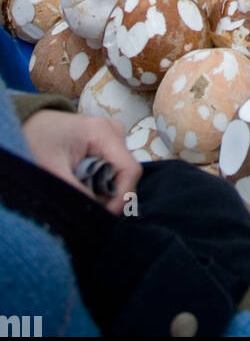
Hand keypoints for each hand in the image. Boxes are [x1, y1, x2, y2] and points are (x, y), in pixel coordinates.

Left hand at [22, 110, 140, 216]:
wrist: (29, 123)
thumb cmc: (37, 139)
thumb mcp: (51, 166)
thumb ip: (73, 189)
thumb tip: (94, 213)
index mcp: (104, 132)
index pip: (129, 170)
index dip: (122, 198)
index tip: (104, 217)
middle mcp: (115, 131)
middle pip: (126, 174)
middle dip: (109, 195)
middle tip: (85, 206)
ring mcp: (113, 137)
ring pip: (120, 174)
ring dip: (103, 189)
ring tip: (79, 191)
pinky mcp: (108, 144)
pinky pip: (112, 170)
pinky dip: (99, 182)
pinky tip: (82, 183)